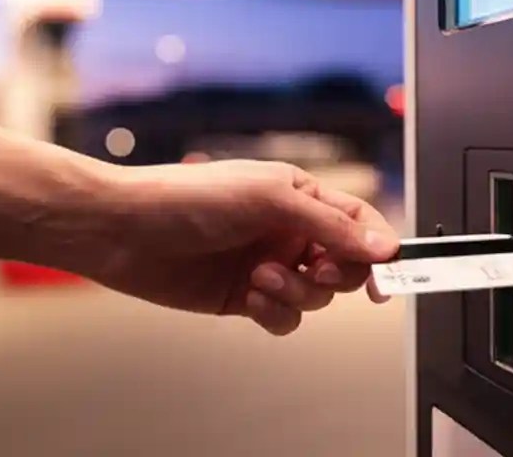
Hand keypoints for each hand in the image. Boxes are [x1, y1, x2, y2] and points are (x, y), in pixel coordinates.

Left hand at [75, 160, 399, 334]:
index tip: (386, 272)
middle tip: (315, 270)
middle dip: (335, 273)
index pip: (357, 221)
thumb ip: (330, 224)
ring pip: (315, 295)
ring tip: (262, 279)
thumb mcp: (269, 198)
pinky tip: (252, 297)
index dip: (377, 246)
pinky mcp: (245, 297)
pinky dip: (277, 312)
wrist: (126, 230)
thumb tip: (382, 247)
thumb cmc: (188, 196)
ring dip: (296, 292)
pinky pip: (285, 317)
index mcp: (298, 194)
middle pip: (344, 264)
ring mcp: (268, 264)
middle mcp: (288, 229)